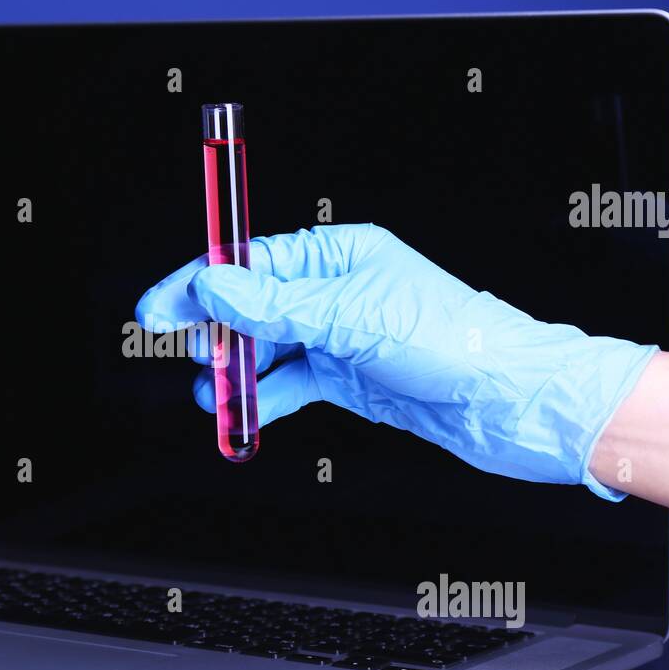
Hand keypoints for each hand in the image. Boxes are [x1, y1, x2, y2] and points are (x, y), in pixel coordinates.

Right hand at [135, 223, 657, 499]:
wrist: (509, 404)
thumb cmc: (455, 342)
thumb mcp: (353, 318)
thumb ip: (276, 306)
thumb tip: (213, 286)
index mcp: (340, 254)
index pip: (251, 260)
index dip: (199, 283)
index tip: (158, 309)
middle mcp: (337, 291)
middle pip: (252, 305)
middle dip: (214, 332)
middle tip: (187, 357)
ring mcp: (342, 336)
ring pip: (267, 349)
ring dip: (235, 373)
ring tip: (210, 395)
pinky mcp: (351, 379)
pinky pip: (291, 385)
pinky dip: (264, 401)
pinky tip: (243, 415)